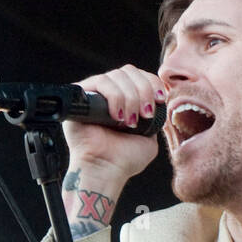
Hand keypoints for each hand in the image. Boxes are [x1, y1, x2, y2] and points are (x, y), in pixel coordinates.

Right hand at [65, 64, 164, 181]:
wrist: (106, 170)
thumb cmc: (124, 159)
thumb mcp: (149, 137)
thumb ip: (154, 118)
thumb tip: (158, 100)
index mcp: (125, 100)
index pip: (139, 75)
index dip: (152, 82)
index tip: (160, 99)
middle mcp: (108, 95)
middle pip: (129, 71)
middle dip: (143, 91)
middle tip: (145, 114)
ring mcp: (94, 93)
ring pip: (117, 76)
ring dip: (130, 98)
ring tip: (129, 122)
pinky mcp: (80, 95)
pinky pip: (100, 82)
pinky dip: (114, 97)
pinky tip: (117, 117)